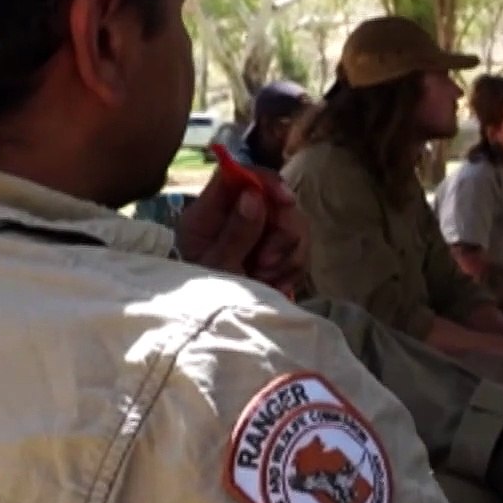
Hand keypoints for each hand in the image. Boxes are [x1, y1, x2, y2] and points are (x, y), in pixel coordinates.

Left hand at [175, 164, 307, 296]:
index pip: (238, 175)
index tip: (286, 201)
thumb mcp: (217, 266)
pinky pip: (299, 248)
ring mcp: (258, 232)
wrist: (212, 327)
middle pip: (275, 200)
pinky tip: (276, 284)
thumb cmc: (203, 296)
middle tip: (266, 263)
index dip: (265, 181)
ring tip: (267, 277)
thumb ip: (235, 231)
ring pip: (294, 224)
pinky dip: (293, 267)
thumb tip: (253, 195)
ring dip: (288, 254)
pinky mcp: (275, 250)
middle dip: (281, 233)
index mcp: (210, 212)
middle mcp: (236, 215)